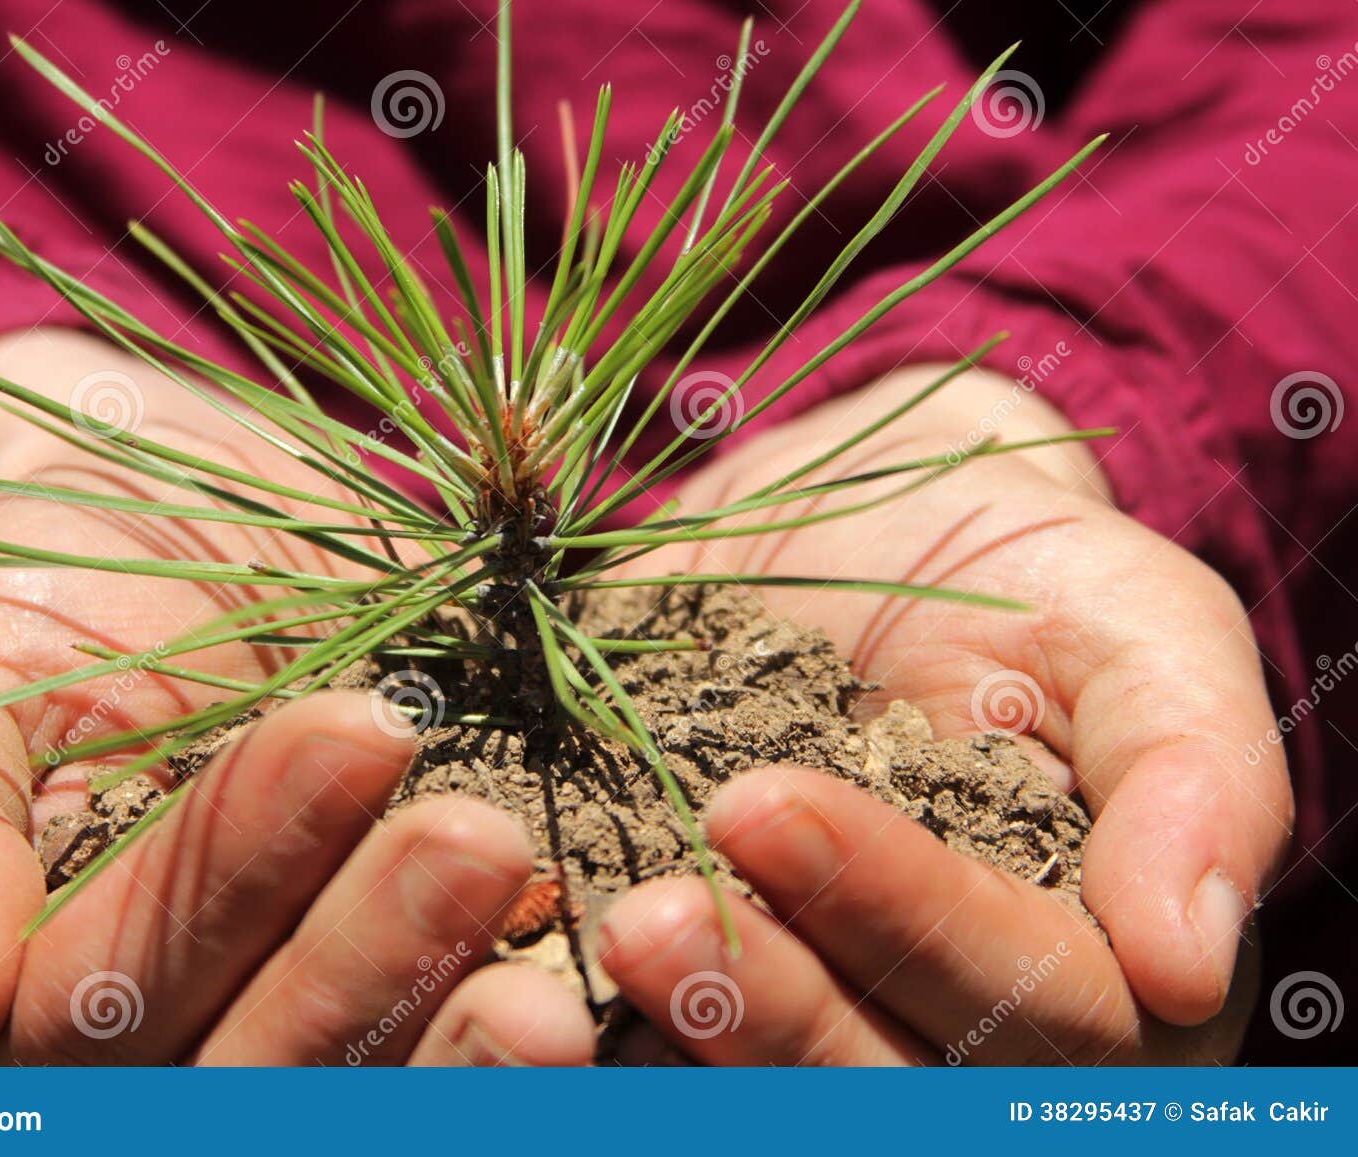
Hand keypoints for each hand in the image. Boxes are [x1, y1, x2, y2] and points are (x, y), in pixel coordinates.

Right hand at [0, 328, 593, 1065]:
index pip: (125, 990)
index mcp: (58, 1004)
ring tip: (587, 931)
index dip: (235, 875)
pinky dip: (580, 993)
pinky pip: (498, 1011)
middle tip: (482, 845)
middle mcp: (201, 1040)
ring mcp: (329, 1007)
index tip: (352, 734)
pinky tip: (657, 945)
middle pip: (277, 1064)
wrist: (169, 526)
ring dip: (483, 1013)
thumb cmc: (34, 591)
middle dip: (377, 957)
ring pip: (396, 1071)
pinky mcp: (445, 968)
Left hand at [597, 365, 1291, 1063]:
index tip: (770, 807)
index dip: (899, 916)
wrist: (854, 530)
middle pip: (877, 1081)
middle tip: (647, 917)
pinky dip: (582, 1028)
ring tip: (586, 936)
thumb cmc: (1021, 573)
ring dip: (669, 1037)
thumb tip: (1189, 962)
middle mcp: (948, 1025)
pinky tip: (513, 970)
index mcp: (1084, 972)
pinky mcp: (698, 975)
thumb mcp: (1139, 630)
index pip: (1020, 997)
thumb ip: (1195, 777)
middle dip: (766, 1008)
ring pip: (755, 1086)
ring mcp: (815, 1003)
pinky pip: (647, 1042)